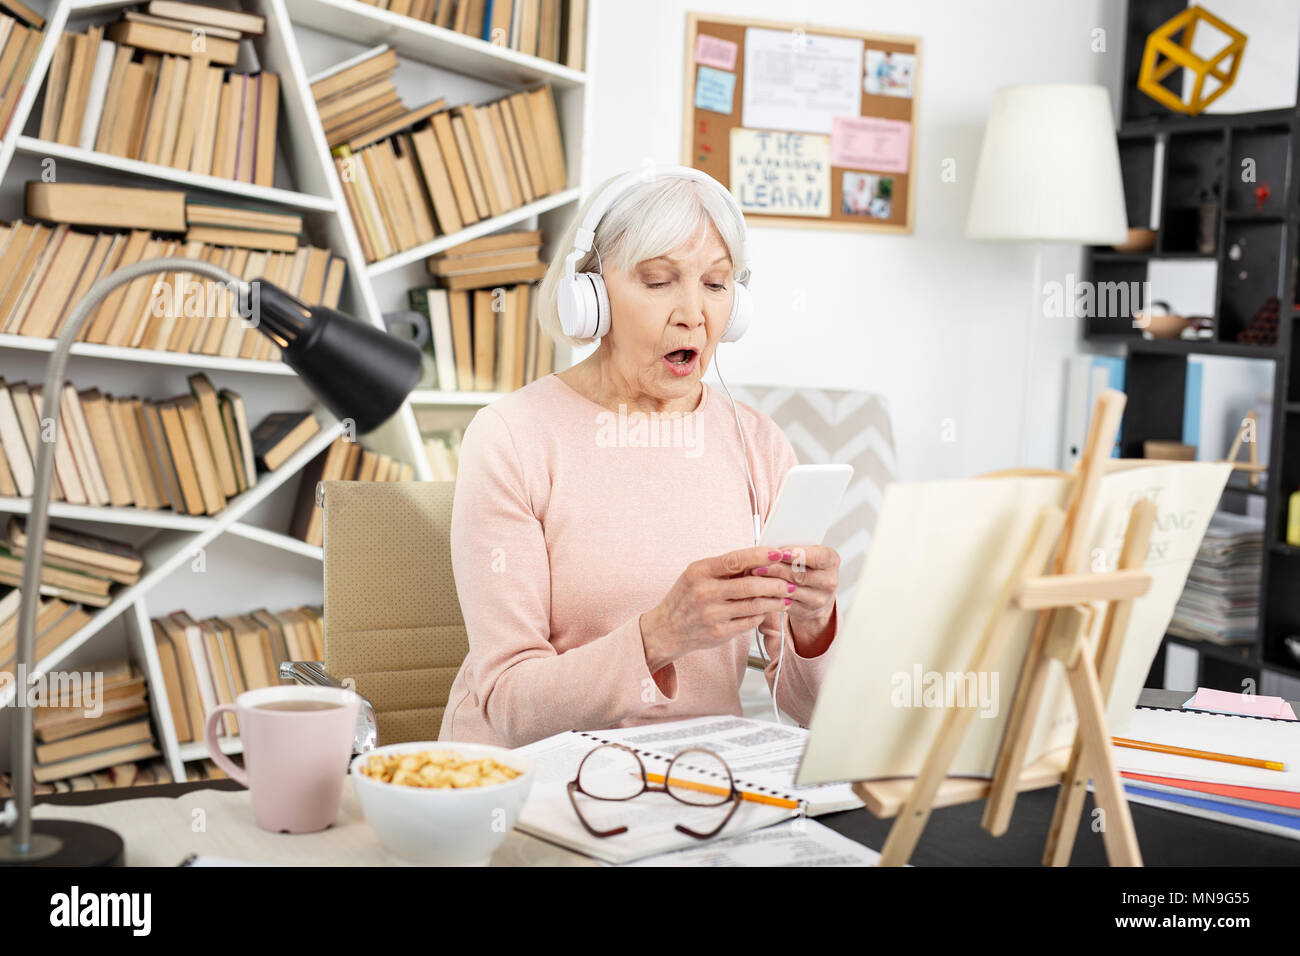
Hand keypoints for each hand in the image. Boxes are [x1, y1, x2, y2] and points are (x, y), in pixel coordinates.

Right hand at [639, 546, 798, 671]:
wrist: (665, 630)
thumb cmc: (685, 599)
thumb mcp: (696, 576)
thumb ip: (724, 569)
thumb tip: (758, 559)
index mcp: (699, 572)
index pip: (735, 560)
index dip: (760, 555)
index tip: (779, 552)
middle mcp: (704, 592)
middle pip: (750, 584)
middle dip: (776, 582)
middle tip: (790, 581)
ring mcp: (711, 614)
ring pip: (753, 605)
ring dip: (774, 601)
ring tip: (786, 597)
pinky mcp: (718, 633)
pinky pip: (748, 622)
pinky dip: (762, 615)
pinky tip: (769, 610)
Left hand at [750, 545, 839, 641]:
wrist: (814, 594)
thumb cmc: (806, 567)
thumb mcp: (805, 553)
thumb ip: (793, 548)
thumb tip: (772, 544)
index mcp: (831, 560)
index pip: (819, 557)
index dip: (801, 554)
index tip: (782, 552)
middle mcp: (829, 581)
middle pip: (801, 575)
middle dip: (777, 568)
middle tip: (758, 564)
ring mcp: (819, 598)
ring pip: (791, 590)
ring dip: (770, 581)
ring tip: (755, 574)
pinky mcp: (806, 611)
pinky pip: (785, 603)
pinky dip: (770, 594)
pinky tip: (759, 588)